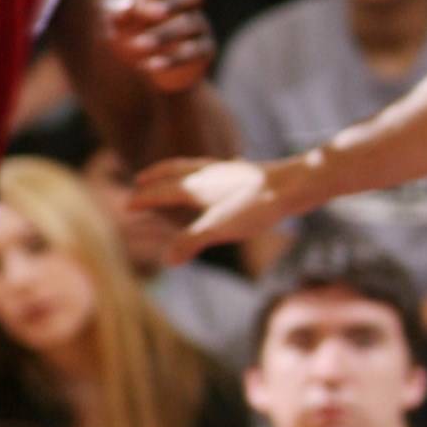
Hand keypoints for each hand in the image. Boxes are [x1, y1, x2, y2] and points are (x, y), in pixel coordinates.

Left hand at [102, 0, 215, 93]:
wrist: (146, 65)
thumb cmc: (129, 32)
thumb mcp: (117, 22)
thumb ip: (118, 12)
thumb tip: (126, 7)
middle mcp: (189, 4)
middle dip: (174, 0)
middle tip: (155, 13)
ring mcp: (201, 26)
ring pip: (189, 24)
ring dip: (164, 33)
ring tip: (140, 44)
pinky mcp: (206, 50)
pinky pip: (194, 51)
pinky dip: (172, 58)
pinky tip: (150, 65)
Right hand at [132, 156, 303, 264]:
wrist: (299, 183)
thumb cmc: (258, 205)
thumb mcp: (220, 228)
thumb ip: (190, 242)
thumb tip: (167, 260)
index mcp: (195, 185)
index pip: (161, 191)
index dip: (143, 199)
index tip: (127, 206)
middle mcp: (209, 173)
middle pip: (174, 170)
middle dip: (156, 175)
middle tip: (141, 178)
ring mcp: (230, 170)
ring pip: (197, 166)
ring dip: (180, 170)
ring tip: (177, 175)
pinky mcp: (249, 173)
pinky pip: (219, 169)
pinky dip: (209, 171)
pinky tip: (223, 176)